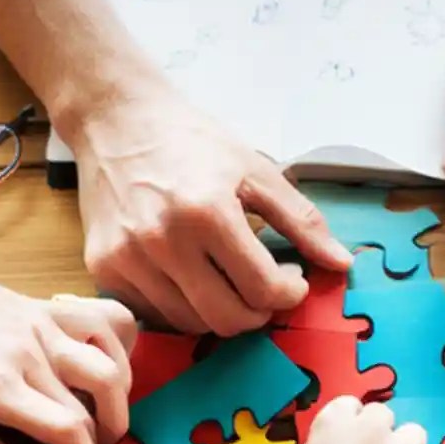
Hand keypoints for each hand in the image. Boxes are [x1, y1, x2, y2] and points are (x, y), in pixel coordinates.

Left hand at [0, 271, 135, 443]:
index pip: (66, 431)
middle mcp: (32, 357)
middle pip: (92, 410)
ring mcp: (50, 329)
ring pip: (111, 368)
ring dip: (120, 406)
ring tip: (105, 424)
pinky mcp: (59, 311)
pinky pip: (109, 322)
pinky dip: (122, 350)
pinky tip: (111, 371)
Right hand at [72, 90, 352, 335]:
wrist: (117, 120)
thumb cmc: (191, 141)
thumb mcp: (256, 170)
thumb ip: (302, 220)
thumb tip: (341, 263)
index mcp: (207, 212)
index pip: (262, 290)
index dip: (289, 293)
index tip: (292, 278)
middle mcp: (163, 241)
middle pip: (227, 319)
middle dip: (258, 313)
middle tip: (265, 288)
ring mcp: (127, 259)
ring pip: (190, 324)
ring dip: (219, 312)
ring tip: (228, 279)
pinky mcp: (103, 269)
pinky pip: (153, 314)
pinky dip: (180, 307)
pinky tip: (191, 277)